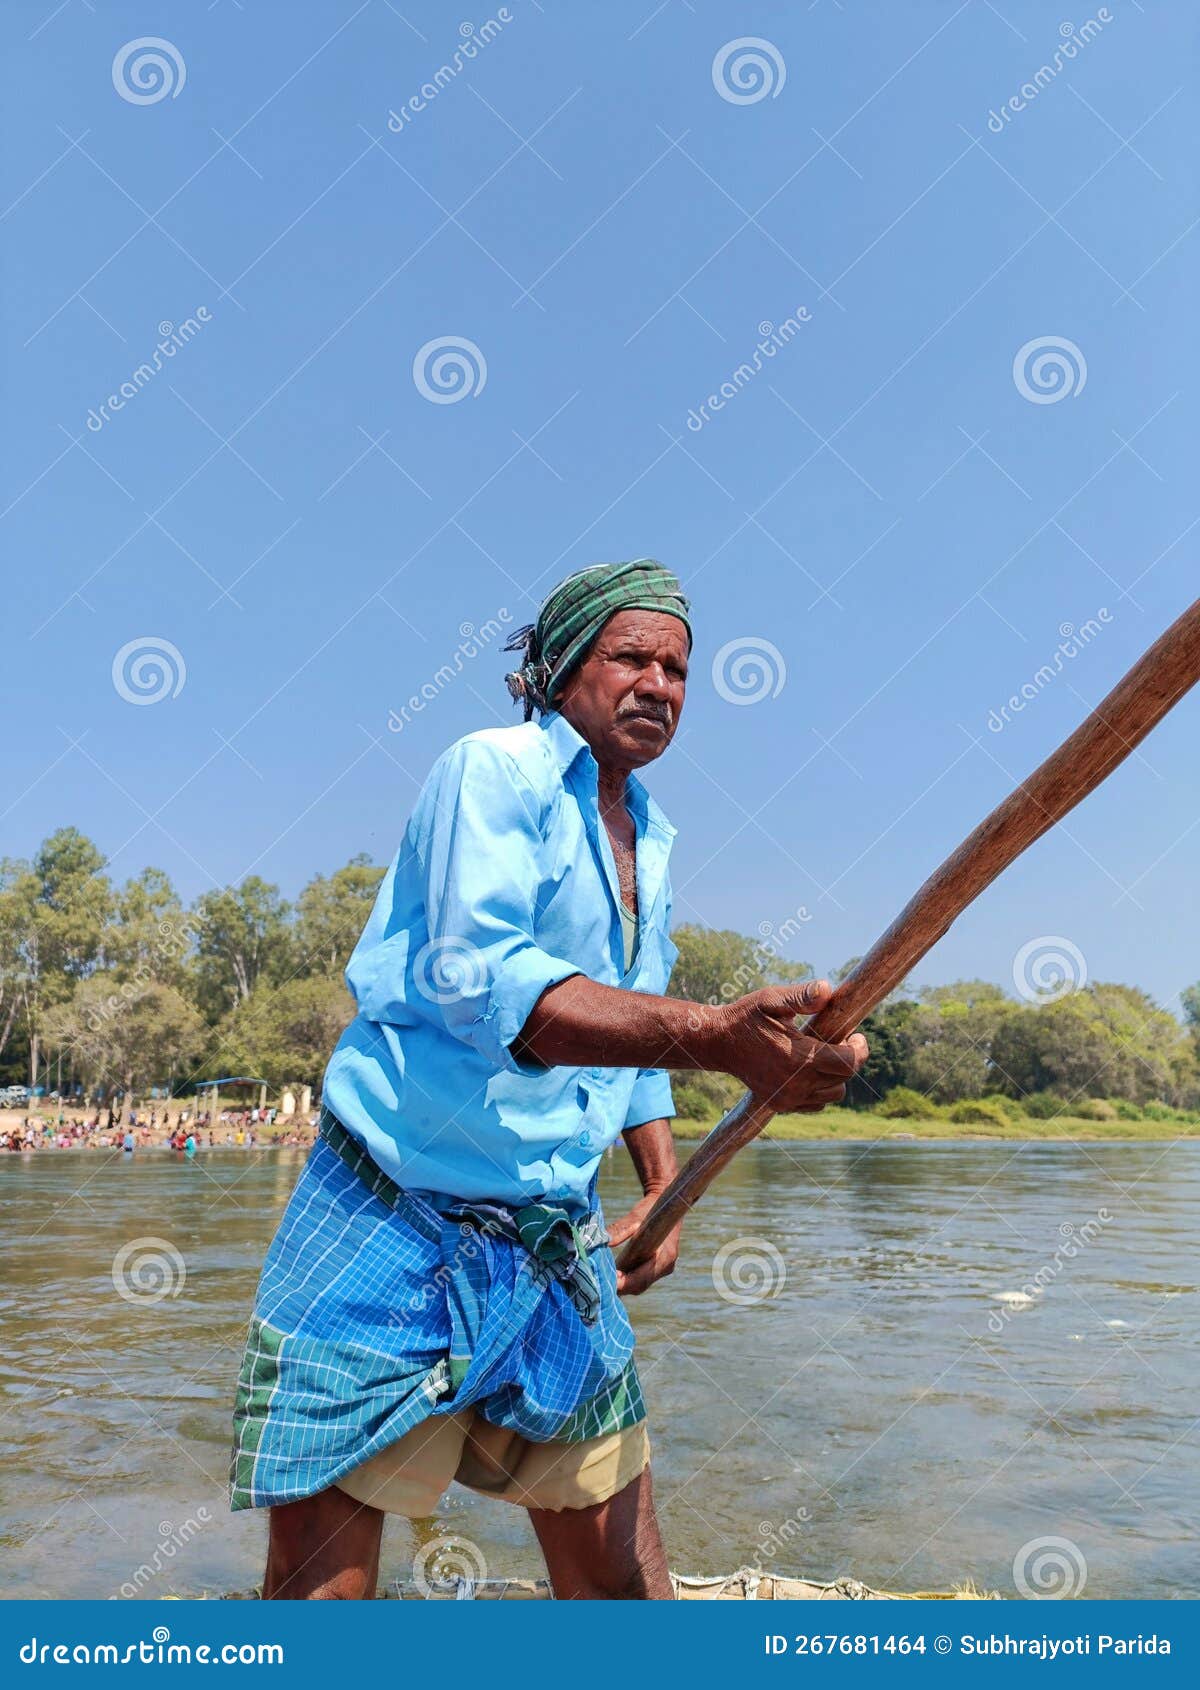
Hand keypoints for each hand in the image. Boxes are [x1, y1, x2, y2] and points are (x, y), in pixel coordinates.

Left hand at [608, 1188, 679, 1296]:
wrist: (667, 1202)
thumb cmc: (651, 1209)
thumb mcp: (635, 1217)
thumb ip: (619, 1230)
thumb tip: (602, 1241)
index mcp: (664, 1257)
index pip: (640, 1280)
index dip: (622, 1284)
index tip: (605, 1282)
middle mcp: (666, 1266)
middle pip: (638, 1285)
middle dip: (619, 1286)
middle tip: (598, 1282)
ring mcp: (663, 1268)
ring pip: (639, 1283)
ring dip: (622, 1282)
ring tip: (602, 1276)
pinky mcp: (657, 1266)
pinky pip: (640, 1277)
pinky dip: (626, 1276)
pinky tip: (611, 1271)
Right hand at [717, 978, 868, 1112]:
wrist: (718, 1043)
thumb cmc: (746, 1017)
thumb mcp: (771, 999)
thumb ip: (801, 996)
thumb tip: (827, 989)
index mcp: (797, 1058)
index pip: (848, 1063)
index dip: (860, 1049)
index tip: (856, 1035)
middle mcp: (795, 1084)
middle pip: (844, 1079)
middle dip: (848, 1058)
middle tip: (839, 1039)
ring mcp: (788, 1098)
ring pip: (833, 1093)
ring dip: (835, 1075)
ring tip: (822, 1055)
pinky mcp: (781, 1105)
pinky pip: (816, 1103)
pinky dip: (820, 1089)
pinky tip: (809, 1069)